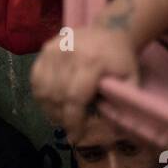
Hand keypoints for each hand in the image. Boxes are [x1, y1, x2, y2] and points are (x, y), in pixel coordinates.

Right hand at [31, 24, 139, 139]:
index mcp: (91, 61)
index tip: (76, 137)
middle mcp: (68, 53)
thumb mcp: (131, 80)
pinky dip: (42, 96)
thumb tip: (112, 130)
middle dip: (62, 118)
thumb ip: (122, 104)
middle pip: (57, 96)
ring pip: (43, 90)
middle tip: (71, 128)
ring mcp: (54, 49)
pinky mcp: (45, 48)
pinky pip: (36, 79)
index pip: (74, 98)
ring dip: (50, 109)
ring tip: (62, 116)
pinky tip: (53, 102)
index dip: (73, 121)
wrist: (111, 29)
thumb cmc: (121, 59)